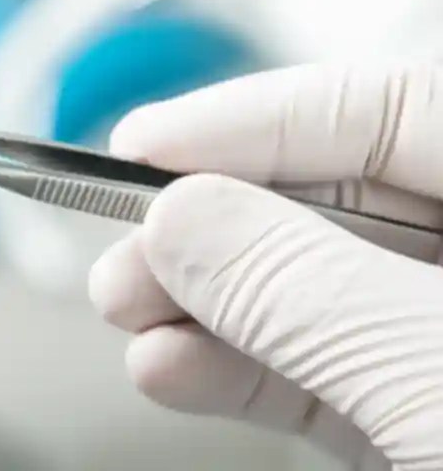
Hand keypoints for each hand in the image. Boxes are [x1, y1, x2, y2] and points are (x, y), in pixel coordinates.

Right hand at [89, 63, 442, 469]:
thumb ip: (310, 293)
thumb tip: (184, 218)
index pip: (400, 111)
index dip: (261, 117)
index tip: (146, 143)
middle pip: (346, 203)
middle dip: (220, 227)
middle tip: (126, 248)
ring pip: (325, 298)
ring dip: (212, 307)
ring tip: (129, 317)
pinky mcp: (433, 428)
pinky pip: (328, 378)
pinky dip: (242, 375)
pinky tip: (172, 370)